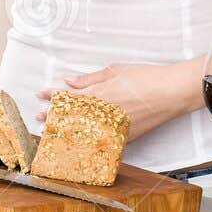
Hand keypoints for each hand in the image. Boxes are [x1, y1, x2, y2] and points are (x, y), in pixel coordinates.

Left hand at [36, 60, 201, 140]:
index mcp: (99, 93)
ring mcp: (112, 127)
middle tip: (40, 116)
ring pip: (82, 130)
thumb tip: (69, 80)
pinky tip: (79, 141)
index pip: (68, 95)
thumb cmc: (146, 77)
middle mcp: (102, 112)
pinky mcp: (124, 137)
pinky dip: (87, 139)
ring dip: (66, 129)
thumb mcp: (116, 70)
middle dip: (53, 114)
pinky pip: (100, 140)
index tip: (40, 94)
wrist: (171, 93)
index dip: (52, 94)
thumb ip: (90, 78)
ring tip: (52, 130)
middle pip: (71, 115)